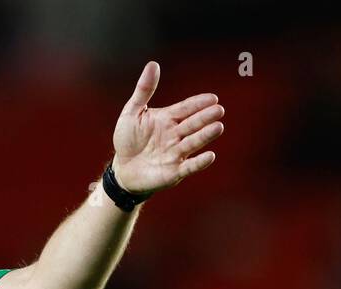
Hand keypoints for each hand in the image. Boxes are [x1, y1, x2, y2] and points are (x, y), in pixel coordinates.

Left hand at [111, 61, 223, 196]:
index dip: (198, 103)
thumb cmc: (127, 139)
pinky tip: (210, 156)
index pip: (186, 108)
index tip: (212, 98)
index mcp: (168, 118)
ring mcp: (176, 153)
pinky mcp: (174, 171)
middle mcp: (176, 135)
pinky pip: (189, 166)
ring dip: (205, 136)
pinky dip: (199, 162)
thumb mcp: (132, 113)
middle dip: (205, 117)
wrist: (121, 169)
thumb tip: (153, 64)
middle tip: (218, 110)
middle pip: (193, 124)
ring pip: (193, 142)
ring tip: (218, 127)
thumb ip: (143, 90)